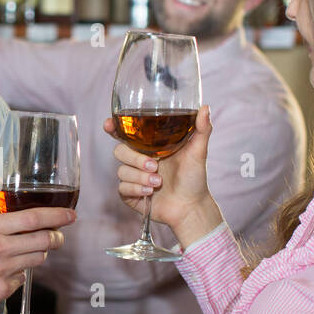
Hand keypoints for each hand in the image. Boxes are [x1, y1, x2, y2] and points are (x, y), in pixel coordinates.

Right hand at [0, 181, 74, 313]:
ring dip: (38, 253)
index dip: (57, 216)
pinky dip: (19, 273)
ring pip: (36, 260)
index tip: (70, 215)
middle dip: (56, 237)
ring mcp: (2, 271)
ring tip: (30, 250)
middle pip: (43, 241)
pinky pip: (21, 279)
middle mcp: (0, 249)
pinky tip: (8, 269)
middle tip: (58, 235)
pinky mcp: (1, 290)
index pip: (34, 218)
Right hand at [106, 104, 222, 247]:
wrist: (191, 206)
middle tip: (154, 165)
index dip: (113, 128)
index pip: (125, 134)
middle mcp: (138, 160)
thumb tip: (205, 107)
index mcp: (149, 147)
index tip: (109, 125)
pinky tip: (150, 192)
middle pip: (119, 150)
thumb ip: (202, 129)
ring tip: (158, 182)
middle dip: (135, 158)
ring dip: (140, 177)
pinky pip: (122, 188)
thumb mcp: (198, 151)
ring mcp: (133, 177)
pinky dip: (136, 189)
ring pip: (121, 171)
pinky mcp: (130, 194)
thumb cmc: (195, 178)